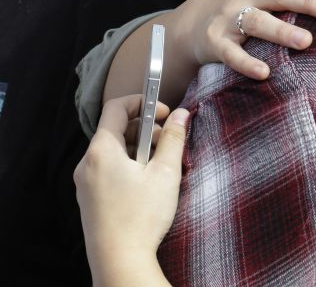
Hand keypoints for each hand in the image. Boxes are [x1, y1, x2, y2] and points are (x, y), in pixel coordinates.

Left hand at [74, 95, 187, 284]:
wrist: (119, 262)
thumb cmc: (141, 217)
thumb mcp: (165, 173)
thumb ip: (173, 139)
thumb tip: (182, 114)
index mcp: (101, 150)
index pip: (116, 107)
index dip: (143, 102)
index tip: (164, 113)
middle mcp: (87, 163)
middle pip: (115, 129)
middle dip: (145, 128)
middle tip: (168, 141)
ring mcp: (85, 182)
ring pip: (113, 150)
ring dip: (138, 148)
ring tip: (161, 165)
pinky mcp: (90, 199)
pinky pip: (108, 169)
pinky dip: (128, 165)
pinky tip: (147, 183)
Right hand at [172, 0, 315, 79]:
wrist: (198, 18)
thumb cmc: (254, 1)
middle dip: (309, 1)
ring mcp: (231, 15)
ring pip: (257, 21)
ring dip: (281, 31)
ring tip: (305, 42)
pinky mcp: (215, 40)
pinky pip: (231, 53)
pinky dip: (246, 63)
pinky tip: (265, 73)